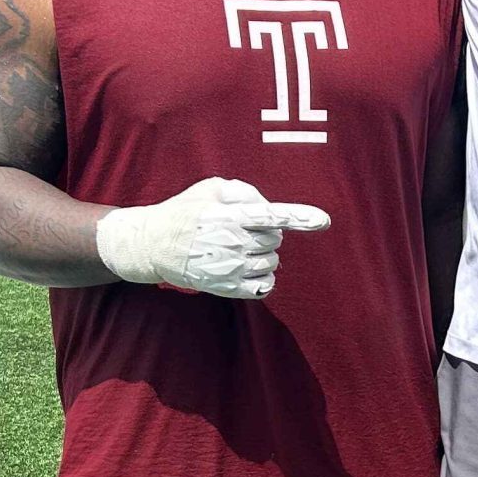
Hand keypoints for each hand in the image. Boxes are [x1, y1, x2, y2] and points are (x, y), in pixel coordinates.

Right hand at [94, 178, 330, 298]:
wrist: (154, 244)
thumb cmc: (184, 211)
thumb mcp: (209, 189)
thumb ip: (242, 192)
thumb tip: (266, 206)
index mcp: (229, 215)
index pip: (271, 215)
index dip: (300, 217)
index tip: (323, 220)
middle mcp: (232, 241)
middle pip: (275, 241)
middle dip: (268, 235)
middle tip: (245, 232)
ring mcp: (230, 267)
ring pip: (273, 264)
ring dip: (266, 256)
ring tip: (242, 249)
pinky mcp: (227, 287)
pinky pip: (264, 287)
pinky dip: (264, 279)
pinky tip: (249, 270)